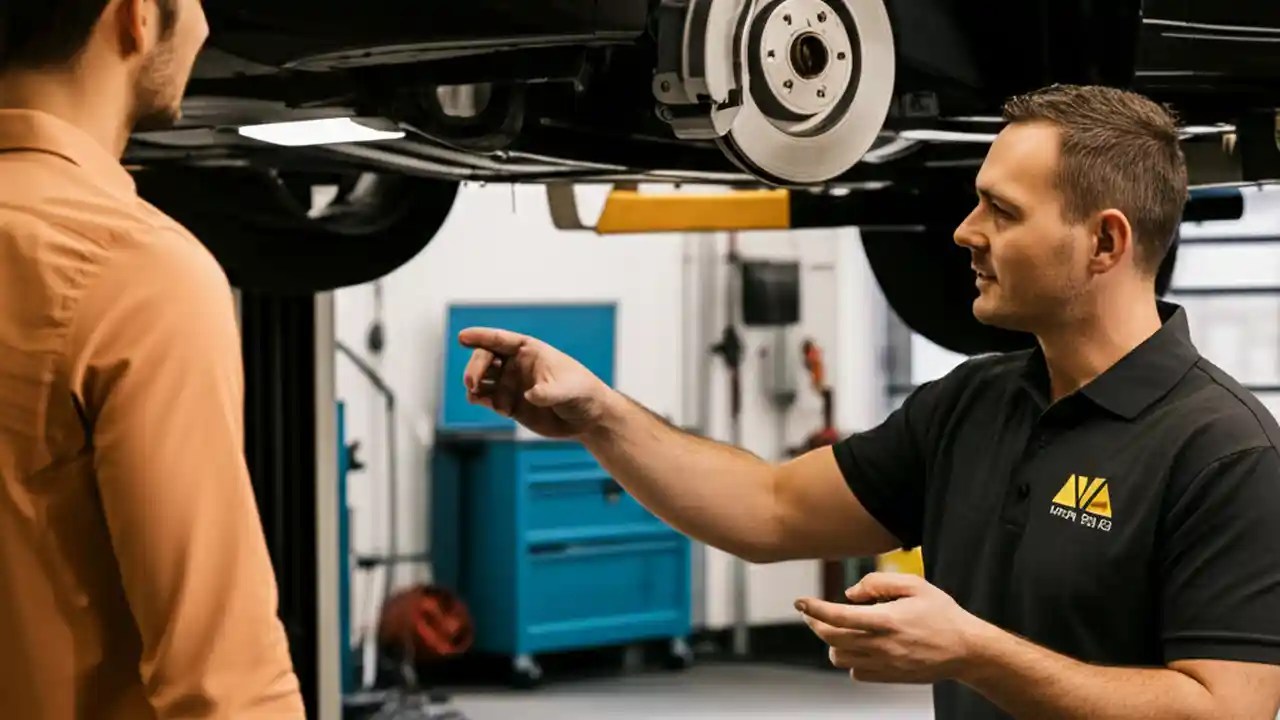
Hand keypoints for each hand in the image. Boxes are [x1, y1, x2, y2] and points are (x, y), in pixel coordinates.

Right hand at [458, 327, 614, 438]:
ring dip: (474, 384)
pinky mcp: (508, 404)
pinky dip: (480, 399)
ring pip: (481, 378)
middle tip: (472, 383)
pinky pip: (485, 398)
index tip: (462, 337)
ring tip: (477, 395)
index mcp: (530, 351)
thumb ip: (548, 392)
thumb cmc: (581, 394)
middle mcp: (516, 365)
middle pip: (484, 358)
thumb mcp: (568, 390)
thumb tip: (529, 395)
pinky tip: (490, 406)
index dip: (480, 336)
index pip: (500, 339)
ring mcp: (511, 384)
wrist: (586, 418)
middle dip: (475, 367)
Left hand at [796, 572, 983, 683]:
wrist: (966, 649)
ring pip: (839, 658)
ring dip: (832, 642)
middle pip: (831, 639)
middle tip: (812, 614)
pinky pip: (856, 673)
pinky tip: (860, 646)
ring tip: (839, 629)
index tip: (800, 602)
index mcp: (886, 620)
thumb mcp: (914, 585)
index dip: (814, 609)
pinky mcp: (889, 677)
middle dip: (815, 624)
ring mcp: (884, 664)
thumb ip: (878, 582)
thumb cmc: (942, 614)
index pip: (838, 617)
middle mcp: (882, 645)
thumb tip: (850, 593)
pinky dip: (851, 659)